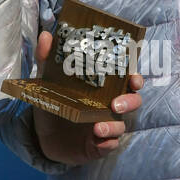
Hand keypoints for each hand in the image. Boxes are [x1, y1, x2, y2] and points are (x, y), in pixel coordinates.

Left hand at [31, 29, 143, 164]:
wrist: (43, 135)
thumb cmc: (55, 101)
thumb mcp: (47, 80)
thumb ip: (47, 58)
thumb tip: (46, 35)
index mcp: (103, 87)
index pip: (127, 80)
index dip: (135, 78)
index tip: (133, 78)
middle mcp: (109, 105)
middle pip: (133, 101)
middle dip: (130, 101)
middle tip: (116, 104)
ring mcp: (107, 125)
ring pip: (122, 125)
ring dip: (114, 126)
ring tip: (98, 127)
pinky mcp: (100, 144)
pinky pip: (110, 144)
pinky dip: (107, 143)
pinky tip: (98, 141)